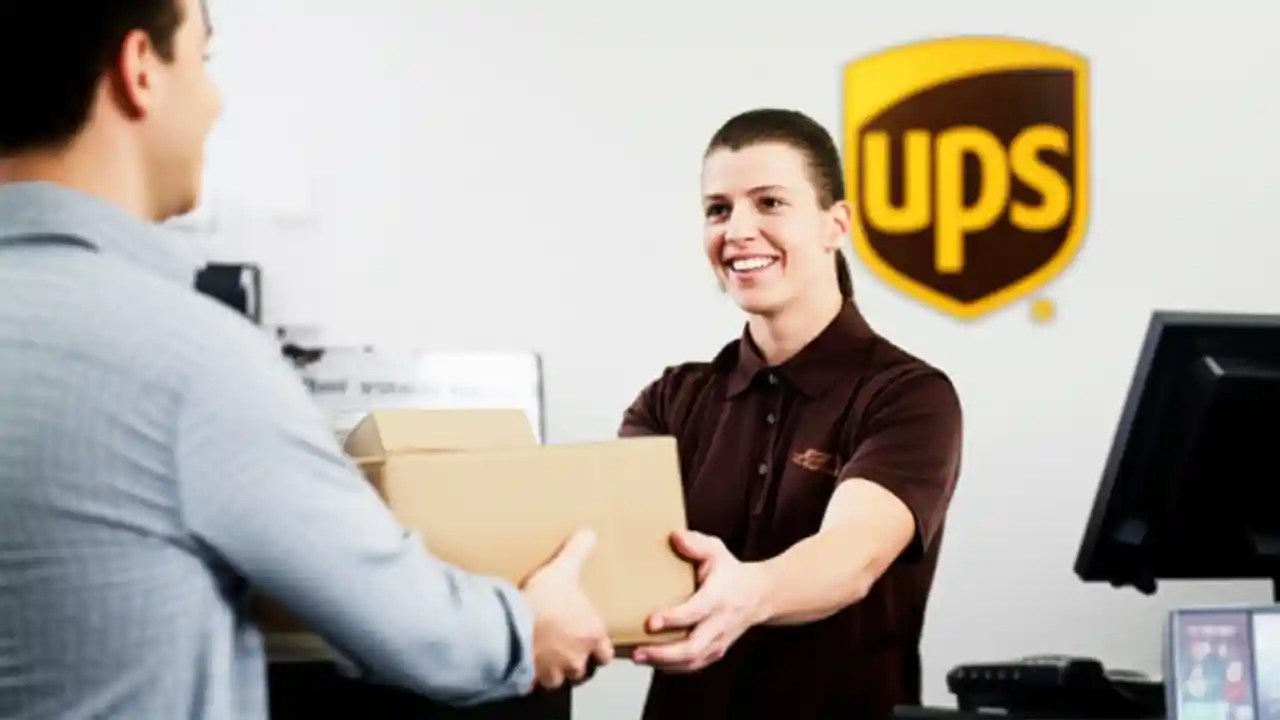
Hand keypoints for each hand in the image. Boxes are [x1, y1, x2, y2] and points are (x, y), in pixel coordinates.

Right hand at [520, 529, 614, 690]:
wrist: (513, 626)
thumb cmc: (544, 602)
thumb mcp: (563, 570)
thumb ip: (577, 552)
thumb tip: (590, 532)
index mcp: (591, 635)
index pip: (606, 654)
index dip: (599, 650)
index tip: (593, 644)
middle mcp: (576, 658)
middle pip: (583, 671)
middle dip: (575, 663)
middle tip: (565, 651)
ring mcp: (554, 672)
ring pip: (559, 680)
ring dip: (553, 672)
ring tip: (543, 658)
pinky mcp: (531, 679)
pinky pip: (533, 683)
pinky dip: (530, 677)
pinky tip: (523, 664)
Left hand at [631, 530, 768, 673]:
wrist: (758, 595)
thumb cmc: (730, 571)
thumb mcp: (716, 551)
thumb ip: (696, 543)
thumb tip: (674, 536)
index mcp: (718, 598)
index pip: (695, 612)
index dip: (674, 619)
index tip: (651, 621)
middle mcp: (719, 624)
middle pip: (693, 647)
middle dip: (663, 653)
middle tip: (637, 652)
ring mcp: (718, 641)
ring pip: (691, 661)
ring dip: (663, 663)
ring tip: (638, 658)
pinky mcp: (715, 652)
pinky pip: (693, 665)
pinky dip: (671, 667)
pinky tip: (651, 661)